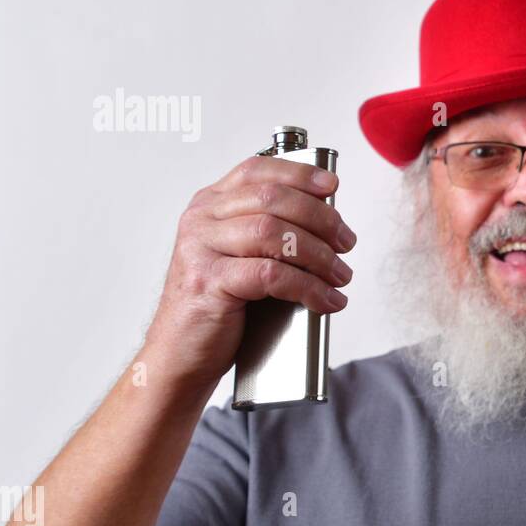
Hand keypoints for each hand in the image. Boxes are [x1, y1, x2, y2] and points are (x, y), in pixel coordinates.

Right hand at [143, 156, 356, 385]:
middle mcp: (201, 220)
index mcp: (209, 205)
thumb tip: (328, 223)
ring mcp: (200, 249)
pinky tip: (325, 300)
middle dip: (321, 219)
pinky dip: (307, 287)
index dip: (300, 174)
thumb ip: (269, 232)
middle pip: (272, 198)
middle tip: (345, 243)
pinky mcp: (208, 282)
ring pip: (274, 233)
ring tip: (340, 276)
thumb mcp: (240, 257)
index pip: (257, 171)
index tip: (332, 187)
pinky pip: (270, 274)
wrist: (180, 354)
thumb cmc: (217, 307)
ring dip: (319, 255)